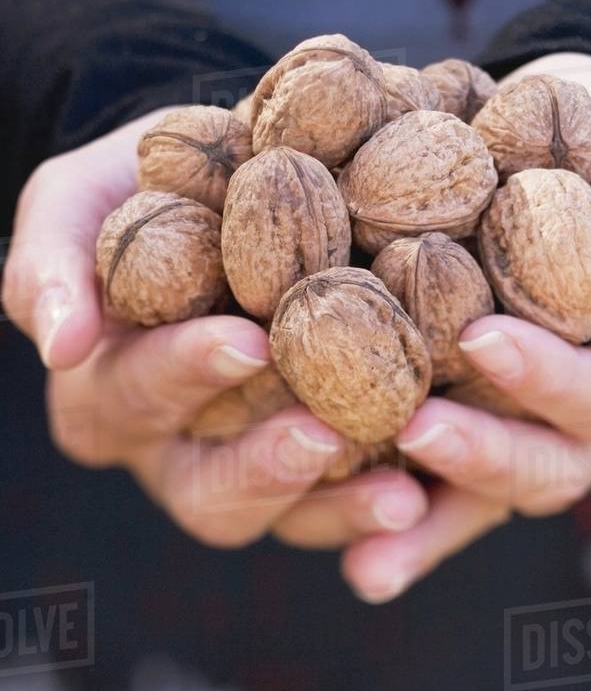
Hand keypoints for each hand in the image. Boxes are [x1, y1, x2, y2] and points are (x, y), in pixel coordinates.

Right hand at [2, 113, 428, 546]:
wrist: (234, 174)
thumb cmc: (141, 186)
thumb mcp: (77, 199)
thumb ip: (48, 260)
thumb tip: (60, 342)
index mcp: (113, 395)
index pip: (137, 399)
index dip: (185, 375)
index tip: (245, 340)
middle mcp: (184, 447)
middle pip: (212, 495)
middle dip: (266, 469)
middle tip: (325, 433)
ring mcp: (262, 458)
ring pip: (292, 516)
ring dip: (344, 509)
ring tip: (403, 495)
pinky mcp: (336, 451)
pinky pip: (362, 494)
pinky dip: (403, 498)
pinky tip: (442, 481)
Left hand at [339, 53, 590, 602]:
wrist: (544, 141)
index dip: (555, 377)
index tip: (482, 338)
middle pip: (556, 462)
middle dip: (488, 456)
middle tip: (417, 430)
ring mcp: (530, 424)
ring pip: (493, 498)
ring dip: (431, 530)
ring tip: (365, 556)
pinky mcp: (471, 421)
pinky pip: (440, 490)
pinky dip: (400, 529)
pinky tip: (355, 565)